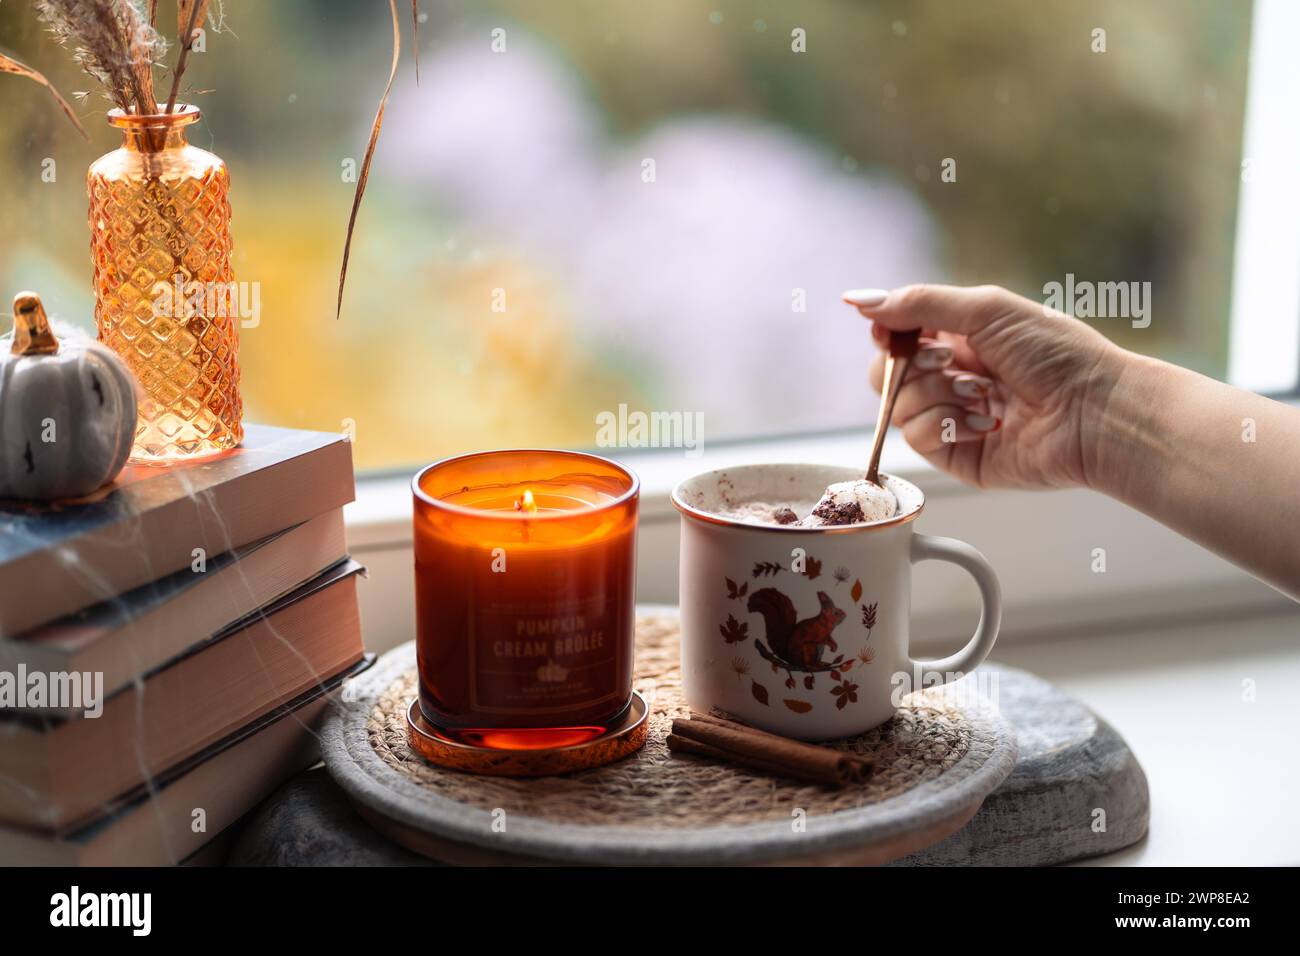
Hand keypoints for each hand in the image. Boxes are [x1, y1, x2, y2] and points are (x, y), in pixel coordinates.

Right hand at [849, 284, 1126, 489]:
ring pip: (897, 406)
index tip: (890, 331)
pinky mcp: (958, 456)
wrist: (1094, 411)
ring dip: (936, 394)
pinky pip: (918, 438)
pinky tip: (987, 423)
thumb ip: (919, 304)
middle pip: (885, 374)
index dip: (887, 332)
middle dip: (908, 365)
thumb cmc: (1056, 353)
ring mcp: (953, 420)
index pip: (897, 336)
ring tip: (981, 394)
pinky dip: (946, 424)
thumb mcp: (986, 309)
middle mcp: (952, 379)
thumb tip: (858, 300)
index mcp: (961, 340)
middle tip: (946, 362)